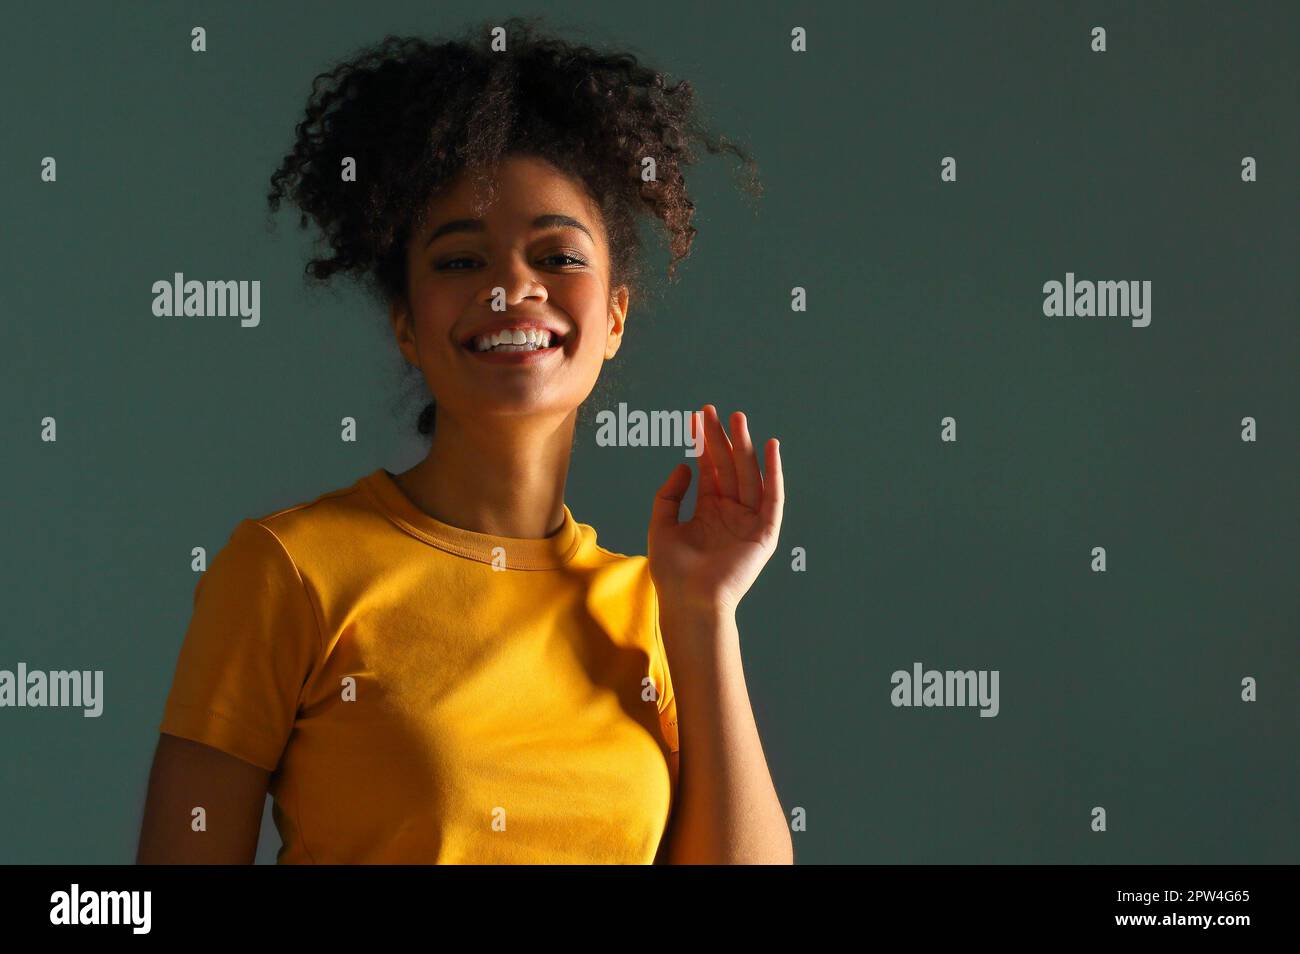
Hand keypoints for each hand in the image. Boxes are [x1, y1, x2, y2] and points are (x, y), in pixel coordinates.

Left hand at [648, 405, 784, 615]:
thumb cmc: (672, 572)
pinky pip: (773, 498)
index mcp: (708, 510)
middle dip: (722, 439)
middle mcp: (730, 512)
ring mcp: (748, 521)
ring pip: (748, 476)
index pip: (709, 469)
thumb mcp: (661, 525)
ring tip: (737, 419)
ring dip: (745, 447)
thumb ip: (669, 495)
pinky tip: (770, 448)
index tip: (697, 418)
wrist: (689, 602)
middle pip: (728, 467)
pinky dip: (774, 473)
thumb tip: (684, 466)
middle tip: (714, 410)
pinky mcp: (764, 533)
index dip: (703, 444)